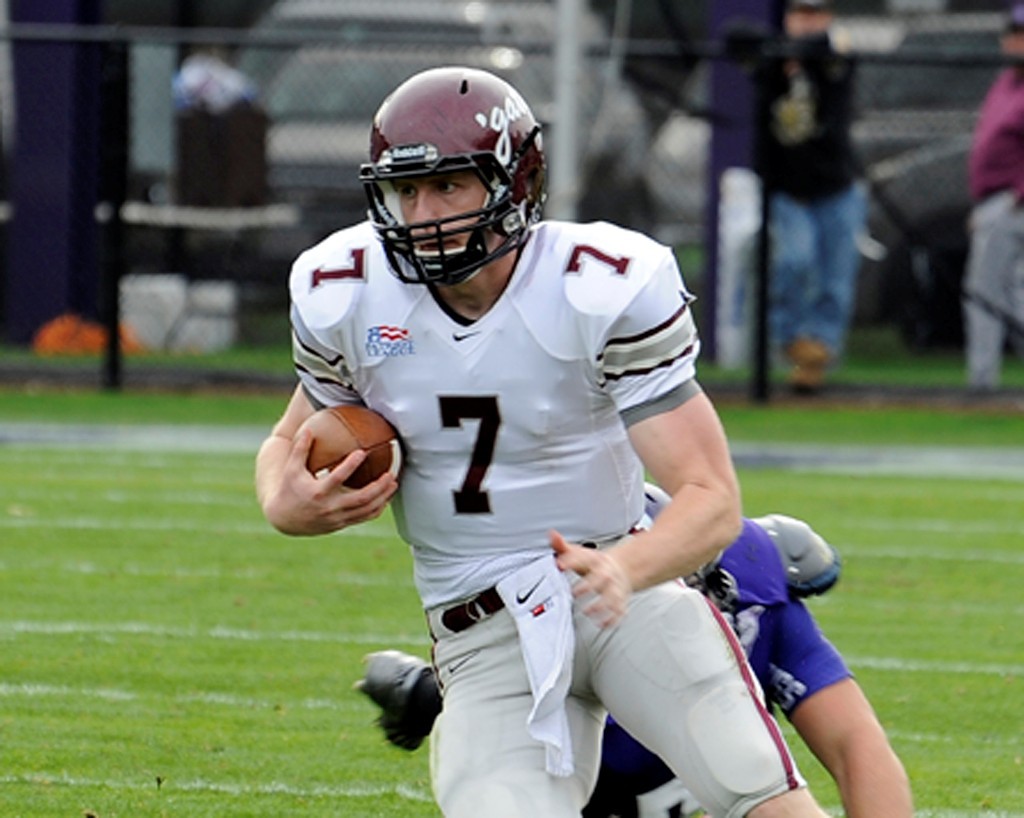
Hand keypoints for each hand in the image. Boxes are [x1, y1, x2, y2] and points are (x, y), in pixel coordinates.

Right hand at [264, 429, 397, 535]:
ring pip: (365, 510)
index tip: (362, 452)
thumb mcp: (291, 469)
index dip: (350, 466)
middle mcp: (329, 507)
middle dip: (378, 487)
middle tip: (390, 473)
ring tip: (394, 484)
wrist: (285, 519)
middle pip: (360, 498)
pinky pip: (363, 518)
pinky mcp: (340, 524)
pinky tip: (386, 498)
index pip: (337, 478)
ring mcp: (336, 518)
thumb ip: (300, 450)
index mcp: (317, 492)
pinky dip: (376, 509)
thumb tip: (308, 429)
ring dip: (382, 498)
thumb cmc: (289, 489)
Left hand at [550, 530, 632, 627]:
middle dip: (588, 586)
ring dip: (601, 605)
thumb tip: (552, 534)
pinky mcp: (620, 601)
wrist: (623, 568)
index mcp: (594, 560)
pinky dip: (612, 619)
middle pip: (600, 578)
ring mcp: (614, 588)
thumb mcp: (579, 553)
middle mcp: (606, 574)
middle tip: (575, 592)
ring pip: (611, 596)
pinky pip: (619, 611)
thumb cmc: (596, 564)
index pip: (582, 558)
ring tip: (587, 611)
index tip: (560, 565)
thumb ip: (562, 547)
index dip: (571, 561)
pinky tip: (602, 623)